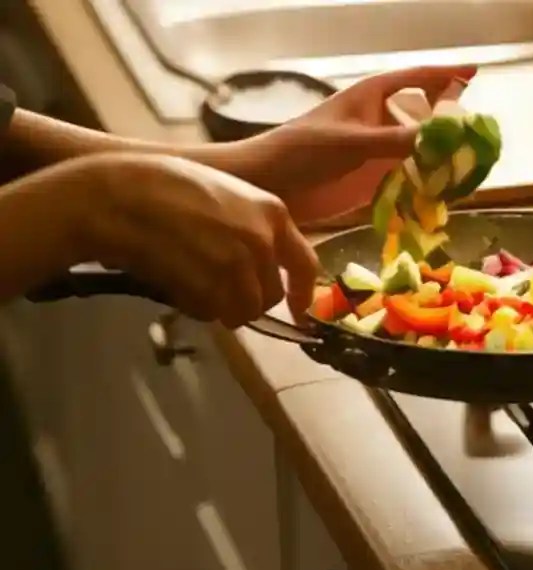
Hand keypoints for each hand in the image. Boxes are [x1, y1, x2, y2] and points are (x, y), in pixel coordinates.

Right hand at [73, 152, 318, 326]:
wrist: (118, 195)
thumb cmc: (162, 184)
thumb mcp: (225, 192)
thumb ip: (250, 225)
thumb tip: (259, 260)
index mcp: (273, 213)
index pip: (306, 265)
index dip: (302, 293)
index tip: (299, 311)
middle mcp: (263, 241)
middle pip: (269, 295)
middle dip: (248, 300)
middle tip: (219, 292)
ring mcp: (237, 267)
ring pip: (242, 311)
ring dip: (221, 307)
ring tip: (192, 286)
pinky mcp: (209, 287)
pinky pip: (212, 313)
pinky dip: (197, 309)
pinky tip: (177, 286)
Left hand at [210, 65, 477, 224]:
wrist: (270, 185)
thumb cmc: (301, 150)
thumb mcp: (350, 142)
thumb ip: (394, 140)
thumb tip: (440, 139)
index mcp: (372, 97)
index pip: (417, 78)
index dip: (446, 74)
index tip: (476, 71)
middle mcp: (382, 121)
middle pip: (428, 115)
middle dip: (454, 122)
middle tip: (482, 135)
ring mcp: (381, 151)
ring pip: (424, 149)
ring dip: (446, 158)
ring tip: (473, 167)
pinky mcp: (377, 180)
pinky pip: (413, 179)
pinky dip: (431, 185)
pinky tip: (448, 194)